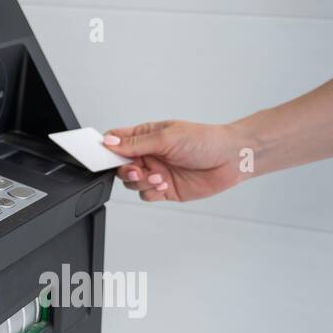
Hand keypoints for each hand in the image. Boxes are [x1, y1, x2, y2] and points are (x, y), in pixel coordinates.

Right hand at [101, 120, 246, 201]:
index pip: (116, 141)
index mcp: (145, 136)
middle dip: (125, 169)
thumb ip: (136, 143)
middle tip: (137, 168)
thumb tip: (110, 142)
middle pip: (120, 166)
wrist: (231, 159)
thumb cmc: (205, 140)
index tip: (100, 154)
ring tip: (158, 176)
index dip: (105, 148)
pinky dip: (151, 191)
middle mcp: (148, 154)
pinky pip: (146, 195)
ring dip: (141, 181)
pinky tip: (164, 184)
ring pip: (132, 183)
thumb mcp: (167, 137)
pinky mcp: (165, 189)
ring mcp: (156, 172)